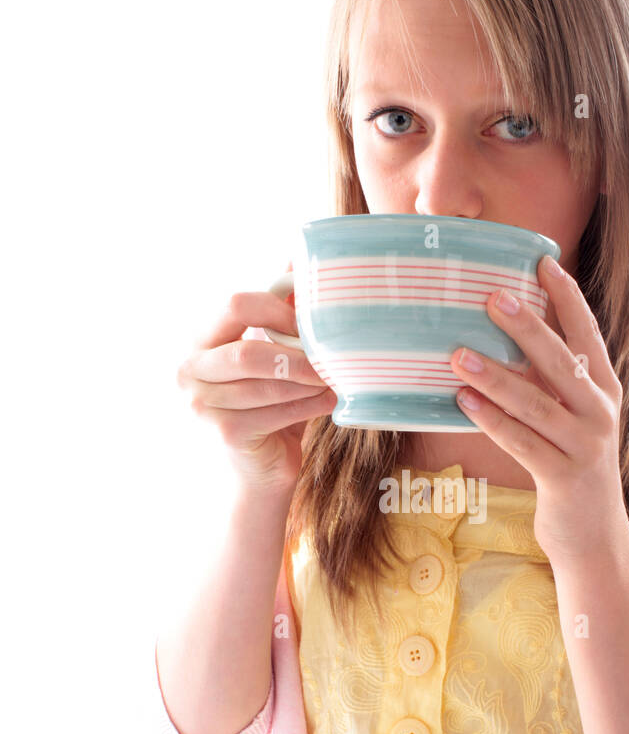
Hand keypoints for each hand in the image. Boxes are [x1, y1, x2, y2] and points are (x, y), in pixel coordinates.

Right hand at [176, 265, 337, 493]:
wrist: (257, 474)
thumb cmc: (267, 409)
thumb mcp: (270, 359)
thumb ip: (277, 317)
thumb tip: (299, 259)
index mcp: (200, 343)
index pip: (235, 305)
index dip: (277, 308)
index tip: (309, 321)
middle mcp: (189, 371)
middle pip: (250, 350)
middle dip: (298, 354)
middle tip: (329, 358)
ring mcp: (201, 406)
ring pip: (268, 384)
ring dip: (309, 383)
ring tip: (333, 380)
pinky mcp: (224, 434)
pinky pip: (276, 412)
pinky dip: (308, 406)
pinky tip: (327, 402)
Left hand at [450, 254, 628, 562]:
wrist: (594, 538)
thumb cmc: (572, 468)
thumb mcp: (571, 420)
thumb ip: (550, 383)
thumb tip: (504, 339)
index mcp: (604, 390)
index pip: (587, 334)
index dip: (567, 299)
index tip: (543, 261)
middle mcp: (601, 413)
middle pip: (561, 361)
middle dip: (528, 328)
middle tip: (493, 297)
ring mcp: (585, 446)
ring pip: (536, 402)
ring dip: (495, 376)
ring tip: (459, 354)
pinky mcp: (564, 477)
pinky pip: (522, 443)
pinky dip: (492, 421)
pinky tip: (464, 401)